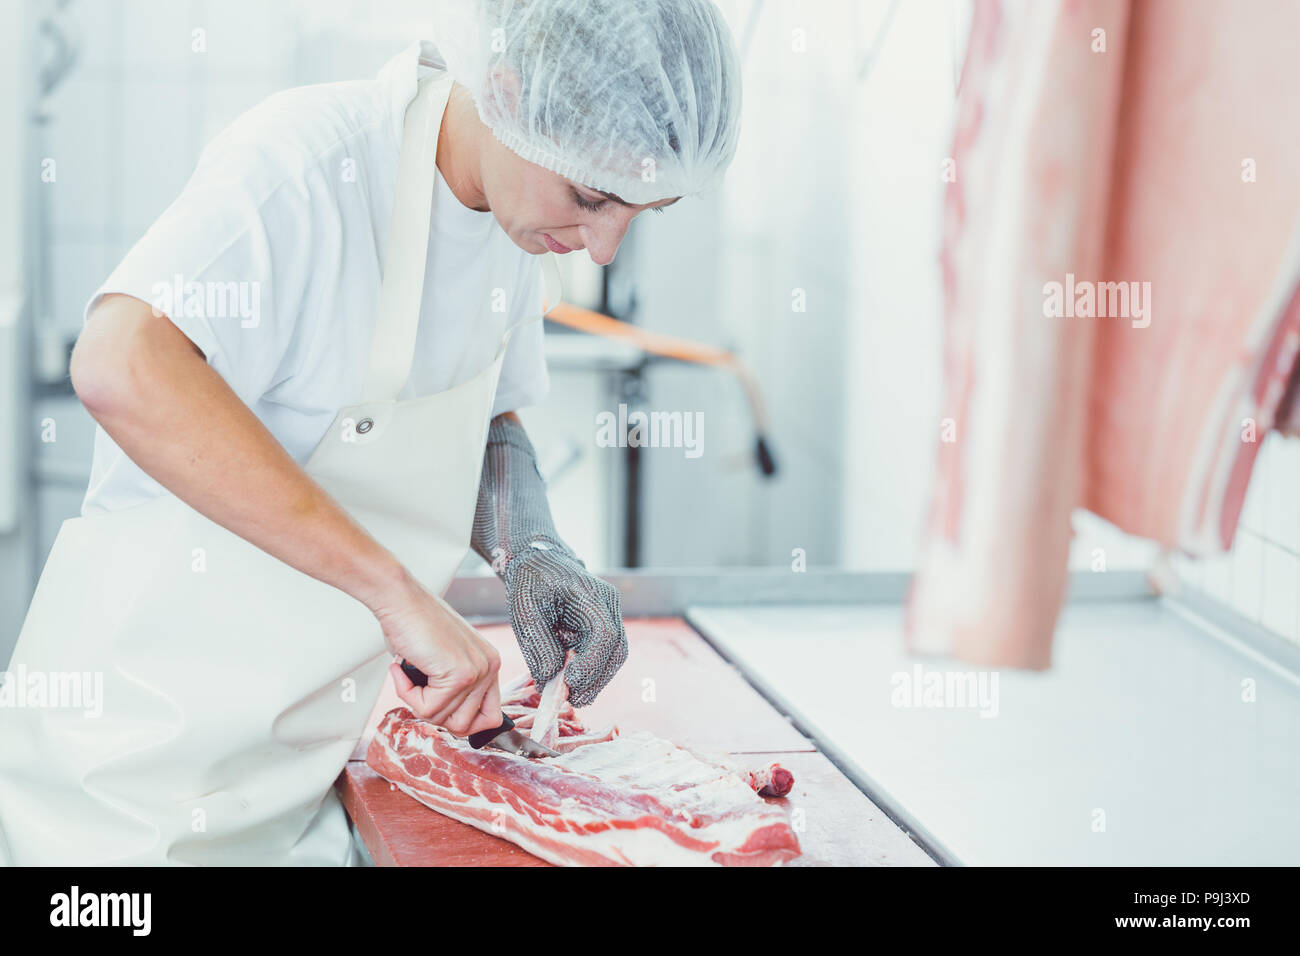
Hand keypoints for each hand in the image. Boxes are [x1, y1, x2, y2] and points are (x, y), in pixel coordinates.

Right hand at [370, 570, 502, 735]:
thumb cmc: (414, 625)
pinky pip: (428, 708)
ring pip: (443, 719)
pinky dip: (406, 694)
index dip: (462, 722)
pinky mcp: (459, 674)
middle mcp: (490, 667)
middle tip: (417, 689)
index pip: (490, 717)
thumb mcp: (443, 660)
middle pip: (465, 725)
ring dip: (416, 702)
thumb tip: (449, 721)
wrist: (400, 600)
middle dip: (434, 713)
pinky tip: (401, 669)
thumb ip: (452, 688)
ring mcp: (477, 671)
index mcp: (489, 663)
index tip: (438, 710)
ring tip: (407, 673)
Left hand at [504, 548, 627, 706]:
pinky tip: (572, 682)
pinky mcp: (604, 625)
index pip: (605, 634)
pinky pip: (605, 654)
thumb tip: (551, 678)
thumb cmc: (529, 582)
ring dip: (595, 679)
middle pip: (616, 649)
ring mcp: (610, 614)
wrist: (537, 563)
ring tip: (569, 694)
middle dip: (596, 679)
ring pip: (614, 656)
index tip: (570, 682)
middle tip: (571, 698)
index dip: (592, 663)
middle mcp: (608, 604)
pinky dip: (591, 671)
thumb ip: (538, 644)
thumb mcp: (524, 610)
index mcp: (591, 594)